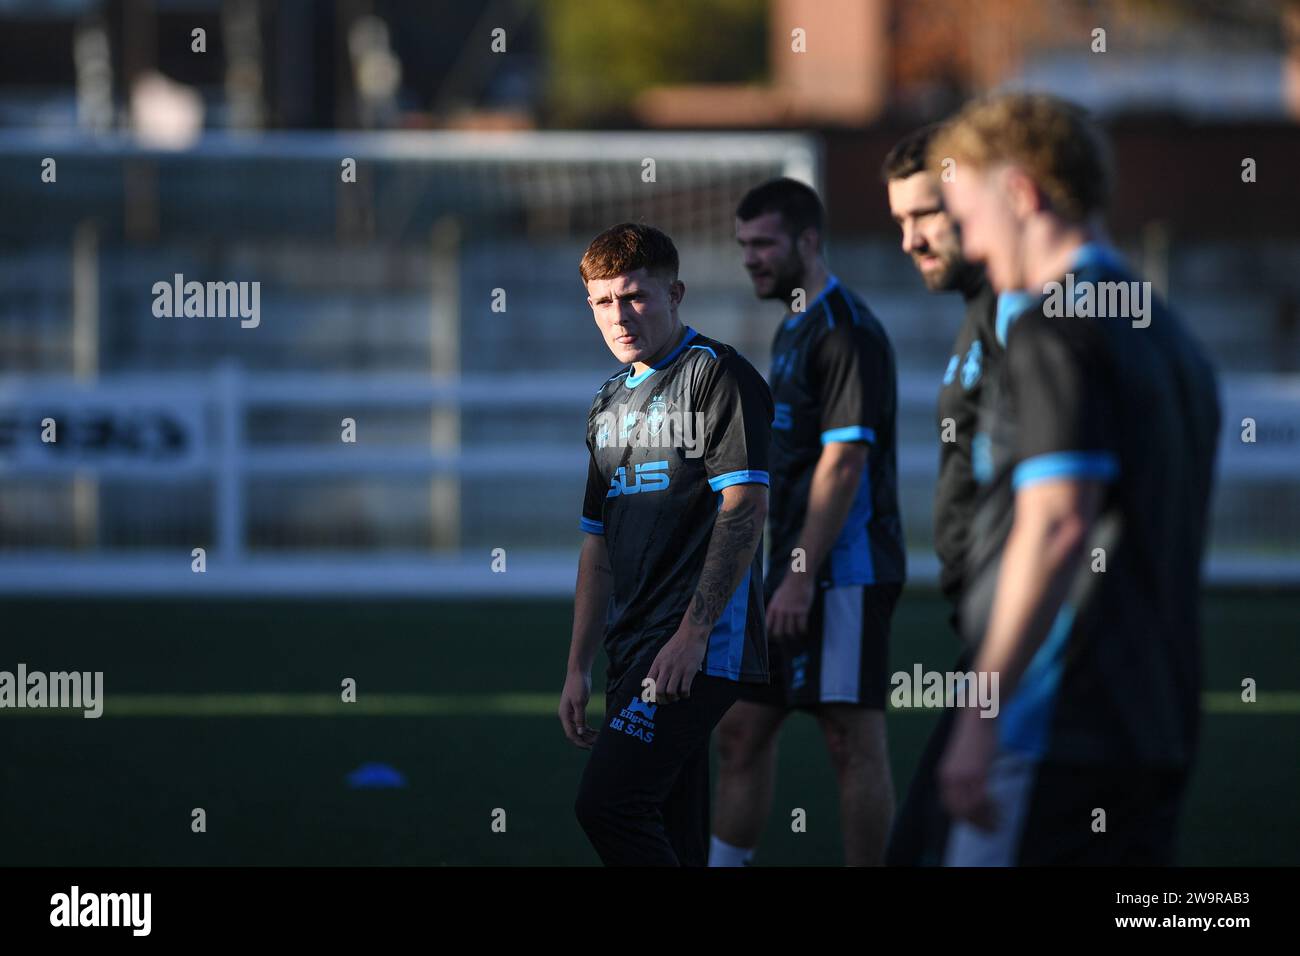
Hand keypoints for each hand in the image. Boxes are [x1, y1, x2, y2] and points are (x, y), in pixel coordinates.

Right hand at [558, 670, 597, 748]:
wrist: (578, 671)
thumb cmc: (578, 685)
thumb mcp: (580, 702)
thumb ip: (579, 718)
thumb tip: (579, 732)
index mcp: (564, 715)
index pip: (570, 734)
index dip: (579, 742)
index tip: (590, 747)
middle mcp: (566, 716)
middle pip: (574, 733)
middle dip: (585, 740)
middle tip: (598, 744)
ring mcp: (571, 713)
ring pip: (578, 729)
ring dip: (588, 735)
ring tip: (599, 739)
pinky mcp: (576, 709)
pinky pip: (581, 723)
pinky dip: (588, 729)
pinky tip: (596, 732)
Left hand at [646, 626, 708, 702]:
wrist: (691, 633)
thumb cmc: (677, 643)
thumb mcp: (662, 653)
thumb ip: (658, 666)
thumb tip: (653, 681)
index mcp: (658, 663)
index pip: (648, 683)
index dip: (650, 694)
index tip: (654, 697)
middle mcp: (666, 667)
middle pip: (659, 691)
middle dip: (662, 700)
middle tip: (666, 701)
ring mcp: (678, 669)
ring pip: (671, 692)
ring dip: (674, 699)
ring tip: (677, 697)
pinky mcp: (689, 670)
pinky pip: (685, 689)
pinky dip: (685, 695)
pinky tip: (686, 694)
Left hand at [766, 572, 814, 640]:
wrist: (799, 577)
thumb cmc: (788, 587)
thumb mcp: (777, 597)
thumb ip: (774, 609)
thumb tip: (772, 622)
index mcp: (772, 608)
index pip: (767, 627)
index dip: (770, 636)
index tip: (774, 639)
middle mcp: (780, 611)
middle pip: (778, 633)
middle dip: (782, 640)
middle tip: (786, 641)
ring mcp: (792, 611)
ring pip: (790, 632)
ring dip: (794, 636)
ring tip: (796, 636)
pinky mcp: (802, 610)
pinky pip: (802, 626)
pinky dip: (803, 632)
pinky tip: (804, 631)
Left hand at [938, 707, 1000, 830]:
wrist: (978, 717)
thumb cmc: (974, 737)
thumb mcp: (963, 761)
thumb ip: (964, 779)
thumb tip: (974, 799)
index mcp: (944, 776)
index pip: (950, 807)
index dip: (964, 819)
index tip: (978, 825)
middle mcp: (949, 778)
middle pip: (959, 812)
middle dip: (976, 824)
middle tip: (991, 829)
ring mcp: (962, 776)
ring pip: (971, 810)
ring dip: (985, 820)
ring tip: (997, 823)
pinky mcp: (977, 772)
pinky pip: (981, 800)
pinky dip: (990, 810)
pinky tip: (999, 811)